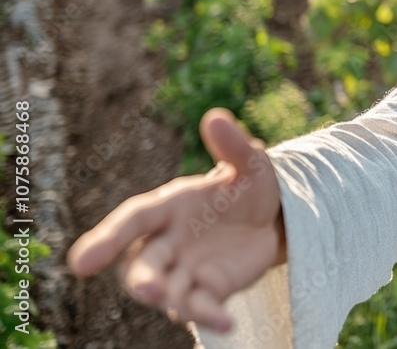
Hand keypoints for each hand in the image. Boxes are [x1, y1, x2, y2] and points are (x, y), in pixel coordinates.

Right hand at [67, 108, 283, 332]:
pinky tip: (226, 323)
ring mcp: (186, 269)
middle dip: (142, 280)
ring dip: (171, 302)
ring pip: (168, 291)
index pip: (132, 220)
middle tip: (148, 291)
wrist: (273, 216)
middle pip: (142, 265)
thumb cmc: (250, 184)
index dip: (106, 240)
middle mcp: (168, 241)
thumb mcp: (250, 164)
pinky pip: (203, 306)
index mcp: (168, 206)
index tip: (80, 264)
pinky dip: (210, 316)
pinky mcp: (209, 290)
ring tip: (183, 310)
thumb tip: (215, 116)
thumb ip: (234, 146)